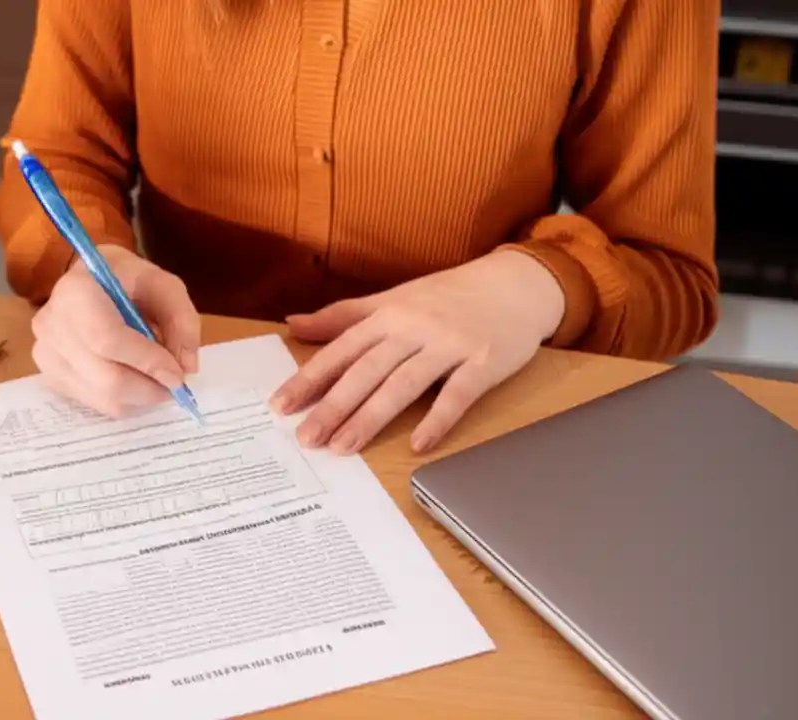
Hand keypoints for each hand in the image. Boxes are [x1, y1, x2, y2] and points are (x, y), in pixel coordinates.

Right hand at [31, 245, 200, 415]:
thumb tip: (186, 367)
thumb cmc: (126, 280)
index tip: (177, 374)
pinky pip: (95, 402)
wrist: (87, 283)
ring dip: (140, 396)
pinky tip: (132, 376)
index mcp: (76, 291)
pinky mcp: (49, 375)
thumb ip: (181, 320)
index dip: (146, 362)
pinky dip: (124, 399)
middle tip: (174, 383)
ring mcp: (45, 354)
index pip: (107, 339)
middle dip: (149, 388)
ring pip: (103, 397)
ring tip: (155, 378)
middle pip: (105, 378)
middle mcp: (51, 325)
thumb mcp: (163, 285)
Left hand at [270, 250, 564, 453]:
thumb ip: (343, 316)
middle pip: (367, 370)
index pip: (341, 348)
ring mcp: (450, 344)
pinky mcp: (484, 362)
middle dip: (333, 406)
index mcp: (389, 313)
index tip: (281, 405)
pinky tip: (417, 445)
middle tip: (306, 438)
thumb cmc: (448, 297)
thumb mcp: (393, 299)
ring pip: (403, 384)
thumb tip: (293, 325)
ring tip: (344, 447)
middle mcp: (415, 327)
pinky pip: (457, 395)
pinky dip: (437, 420)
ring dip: (372, 417)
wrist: (516, 283)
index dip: (310, 377)